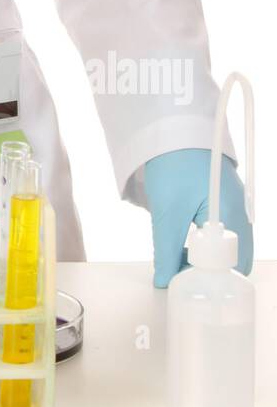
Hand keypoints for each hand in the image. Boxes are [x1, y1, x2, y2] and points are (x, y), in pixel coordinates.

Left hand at [144, 148, 252, 287]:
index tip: (185, 281)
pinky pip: (220, 228)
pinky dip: (204, 239)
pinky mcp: (222, 196)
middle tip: (180, 270)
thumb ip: (166, 250)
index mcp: (234, 216)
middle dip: (208, 268)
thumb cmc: (174, 162)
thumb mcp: (168, 211)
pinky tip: (183, 237)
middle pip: (233, 255)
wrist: (171, 125)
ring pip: (225, 243)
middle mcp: (240, 211)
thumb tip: (165, 281)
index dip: (210, 279)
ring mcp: (233, 202)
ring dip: (203, 254)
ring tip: (177, 253)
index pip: (235, 265)